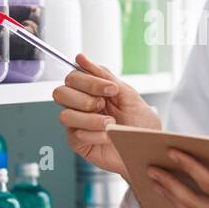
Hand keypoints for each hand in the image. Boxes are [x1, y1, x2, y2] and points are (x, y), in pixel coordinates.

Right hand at [53, 53, 161, 176]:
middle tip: (104, 105)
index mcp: (91, 91)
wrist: (148, 149)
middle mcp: (80, 106)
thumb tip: (80, 58)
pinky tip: (109, 137)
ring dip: (91, 119)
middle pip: (60, 93)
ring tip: (110, 123)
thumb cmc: (140, 123)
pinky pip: (76, 135)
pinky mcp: (79, 143)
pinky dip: (96, 134)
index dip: (89, 81)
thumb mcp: (127, 95)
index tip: (112, 89)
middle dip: (85, 98)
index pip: (73, 77)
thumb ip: (105, 76)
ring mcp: (78, 125)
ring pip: (65, 116)